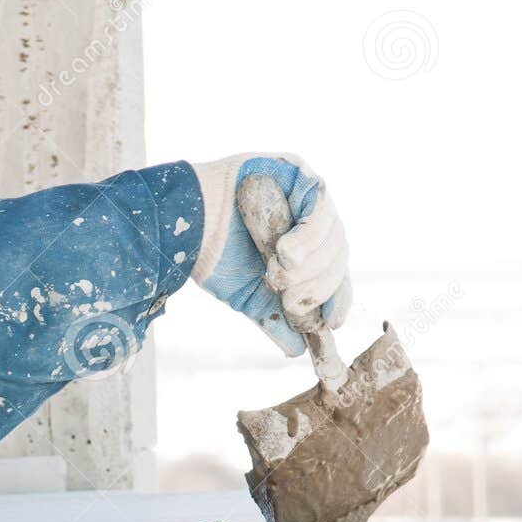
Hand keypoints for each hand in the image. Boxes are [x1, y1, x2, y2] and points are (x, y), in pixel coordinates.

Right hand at [189, 155, 349, 355]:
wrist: (185, 225)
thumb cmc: (213, 258)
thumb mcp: (248, 296)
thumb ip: (274, 319)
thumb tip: (298, 351)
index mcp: (305, 248)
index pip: (335, 274)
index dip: (337, 298)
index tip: (331, 323)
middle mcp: (309, 220)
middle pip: (337, 255)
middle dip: (316, 284)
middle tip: (287, 298)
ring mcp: (306, 194)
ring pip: (332, 234)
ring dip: (309, 263)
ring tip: (276, 274)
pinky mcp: (297, 171)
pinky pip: (319, 205)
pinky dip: (308, 235)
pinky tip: (285, 252)